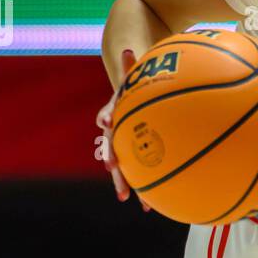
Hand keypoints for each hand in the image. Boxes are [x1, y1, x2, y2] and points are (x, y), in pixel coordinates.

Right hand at [96, 48, 150, 210]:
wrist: (135, 105)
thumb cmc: (138, 92)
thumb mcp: (136, 79)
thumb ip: (133, 68)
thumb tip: (129, 49)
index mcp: (117, 113)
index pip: (108, 114)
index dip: (107, 117)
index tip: (106, 122)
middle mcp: (116, 133)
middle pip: (109, 146)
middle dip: (109, 156)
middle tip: (109, 164)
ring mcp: (124, 148)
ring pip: (121, 167)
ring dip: (122, 181)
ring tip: (124, 197)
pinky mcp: (136, 161)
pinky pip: (140, 176)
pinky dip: (145, 190)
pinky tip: (151, 208)